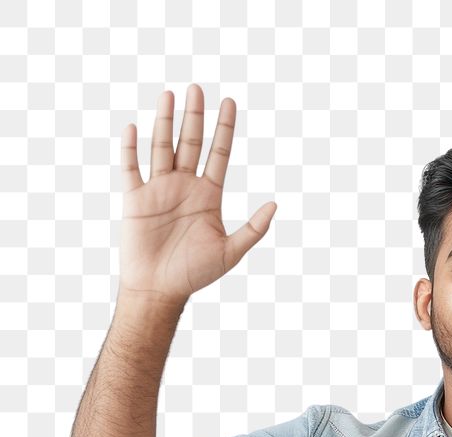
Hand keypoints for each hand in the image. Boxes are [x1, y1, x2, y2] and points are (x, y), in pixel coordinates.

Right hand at [118, 84, 275, 306]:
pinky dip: (131, 148)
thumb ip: (254, 228)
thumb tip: (275, 204)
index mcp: (208, 195)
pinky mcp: (134, 199)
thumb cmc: (196, 274)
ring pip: (162, 147)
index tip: (229, 102)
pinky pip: (131, 168)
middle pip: (190, 143)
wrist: (161, 290)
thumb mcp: (232, 251)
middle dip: (194, 116)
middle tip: (197, 88)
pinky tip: (134, 128)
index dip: (224, 128)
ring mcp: (159, 190)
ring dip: (165, 122)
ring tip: (169, 96)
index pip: (219, 153)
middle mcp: (184, 186)